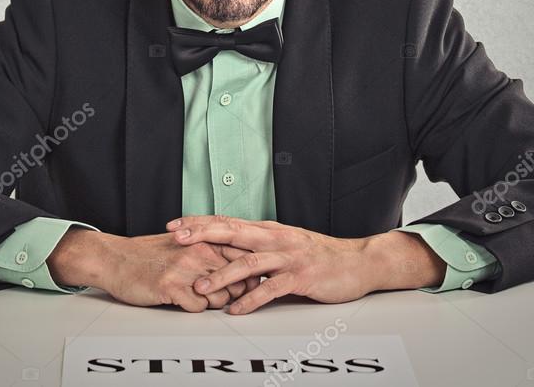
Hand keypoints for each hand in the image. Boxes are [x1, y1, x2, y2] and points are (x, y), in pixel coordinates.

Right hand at [47, 229, 259, 311]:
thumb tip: (236, 268)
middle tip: (223, 295)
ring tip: (200, 298)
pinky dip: (195, 308)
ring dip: (214, 303)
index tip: (246, 284)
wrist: (116, 259)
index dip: (248, 275)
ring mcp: (185, 270)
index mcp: (205, 240)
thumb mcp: (185, 244)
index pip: (243, 258)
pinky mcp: (171, 287)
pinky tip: (184, 301)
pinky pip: (198, 307)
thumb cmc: (149, 254)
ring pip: (220, 297)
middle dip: (234, 293)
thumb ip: (211, 252)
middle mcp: (198, 252)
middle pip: (237, 281)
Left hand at [165, 215, 445, 313]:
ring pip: (249, 263)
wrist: (358, 262)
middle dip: (203, 234)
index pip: (228, 222)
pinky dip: (251, 299)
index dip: (201, 222)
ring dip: (222, 275)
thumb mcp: (284, 245)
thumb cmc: (319, 256)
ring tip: (200, 287)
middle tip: (177, 239)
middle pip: (233, 232)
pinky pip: (271, 289)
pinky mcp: (301, 277)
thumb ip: (258, 248)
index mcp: (268, 230)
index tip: (176, 224)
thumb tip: (226, 253)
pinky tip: (236, 310)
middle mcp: (275, 238)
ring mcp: (288, 257)